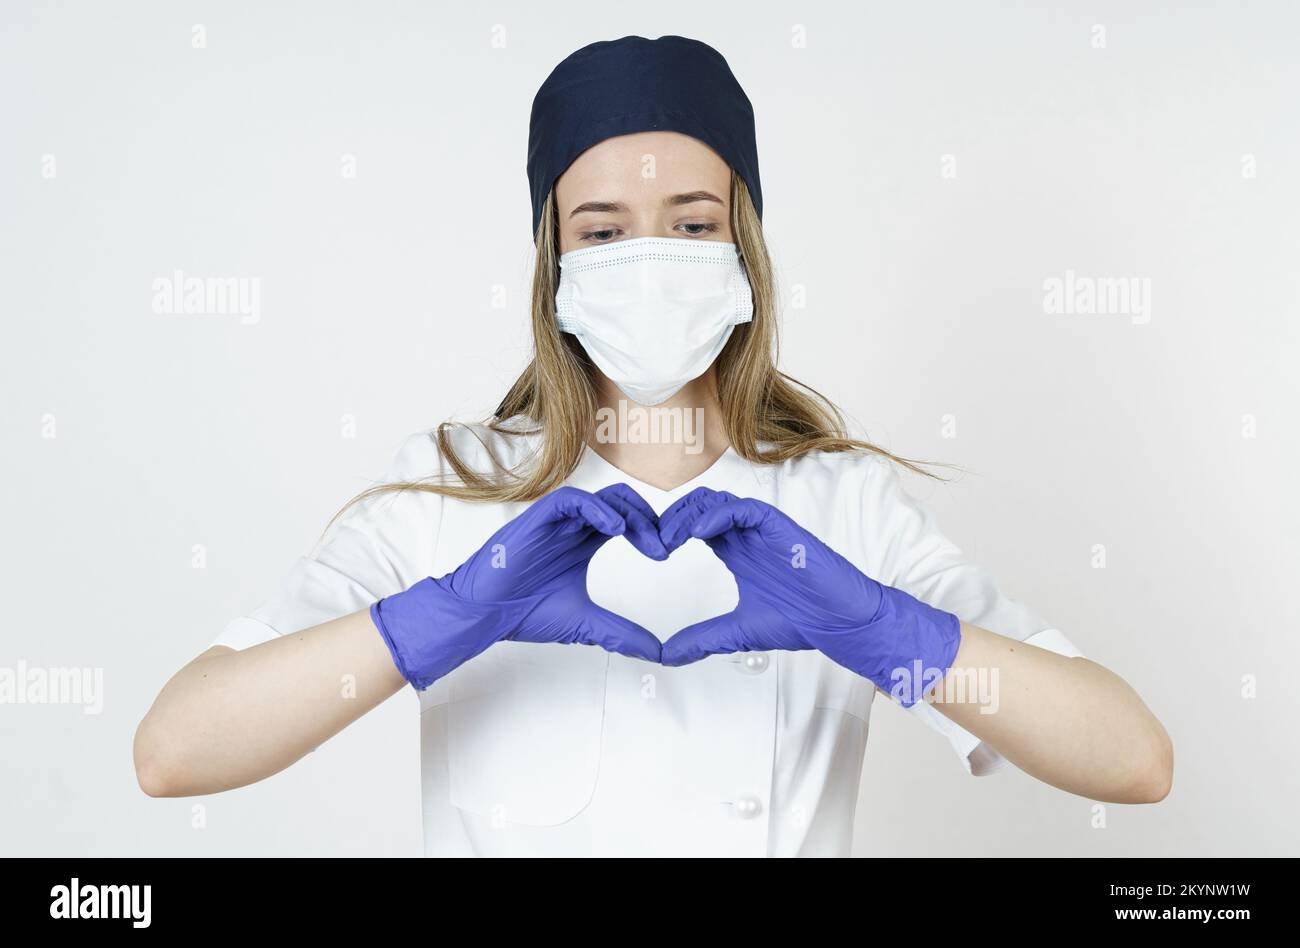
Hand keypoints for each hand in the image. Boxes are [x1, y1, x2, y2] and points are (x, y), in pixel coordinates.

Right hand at [371, 484, 665, 688]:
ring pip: (602, 497)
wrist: (485, 615)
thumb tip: (658, 653)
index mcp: (586, 541)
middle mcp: (574, 526)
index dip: (650, 531)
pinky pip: (572, 500)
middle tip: (664, 547)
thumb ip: (622, 633)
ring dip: (629, 514)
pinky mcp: (538, 518)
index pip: (628, 521)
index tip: (666, 554)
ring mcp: (556, 520)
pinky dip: (596, 509)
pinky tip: (615, 529)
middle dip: (648, 520)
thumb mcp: (586, 624)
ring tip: (647, 540)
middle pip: (622, 503)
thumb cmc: (526, 612)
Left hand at [657, 487, 960, 705]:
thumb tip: (667, 657)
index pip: (691, 525)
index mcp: (735, 549)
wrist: (840, 622)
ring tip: (668, 537)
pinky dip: (718, 515)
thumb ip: (702, 639)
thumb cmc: (800, 620)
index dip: (666, 532)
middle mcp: (745, 533)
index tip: (648, 553)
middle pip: (697, 506)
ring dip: (688, 515)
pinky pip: (743, 508)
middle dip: (670, 519)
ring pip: (716, 501)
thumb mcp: (737, 632)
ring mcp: (762, 527)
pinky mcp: (780, 526)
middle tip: (651, 543)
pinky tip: (699, 533)